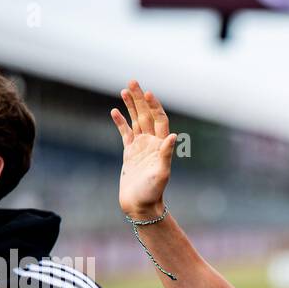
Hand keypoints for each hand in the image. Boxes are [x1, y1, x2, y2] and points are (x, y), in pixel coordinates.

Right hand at [111, 79, 175, 220]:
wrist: (140, 206)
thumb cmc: (152, 192)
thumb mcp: (161, 173)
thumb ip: (166, 154)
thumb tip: (173, 135)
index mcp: (161, 146)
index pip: (159, 119)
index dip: (154, 106)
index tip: (147, 92)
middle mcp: (152, 143)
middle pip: (146, 115)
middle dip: (139, 99)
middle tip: (132, 81)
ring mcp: (141, 147)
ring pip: (135, 121)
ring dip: (130, 106)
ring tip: (124, 90)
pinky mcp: (130, 153)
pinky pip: (125, 133)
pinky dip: (120, 122)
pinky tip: (115, 111)